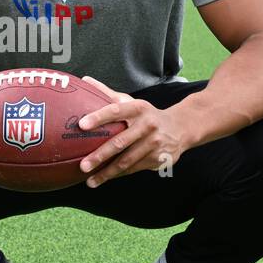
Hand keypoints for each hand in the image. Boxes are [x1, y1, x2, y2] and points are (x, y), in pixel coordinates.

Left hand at [76, 75, 193, 186]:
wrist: (181, 127)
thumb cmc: (147, 114)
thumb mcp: (132, 102)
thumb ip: (108, 94)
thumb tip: (85, 81)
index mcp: (138, 108)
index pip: (116, 110)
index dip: (99, 117)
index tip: (81, 125)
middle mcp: (147, 125)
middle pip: (120, 142)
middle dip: (100, 155)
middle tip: (83, 165)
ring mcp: (154, 143)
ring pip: (127, 161)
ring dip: (107, 172)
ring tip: (90, 181)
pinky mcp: (158, 158)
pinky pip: (134, 168)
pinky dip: (118, 175)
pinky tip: (105, 178)